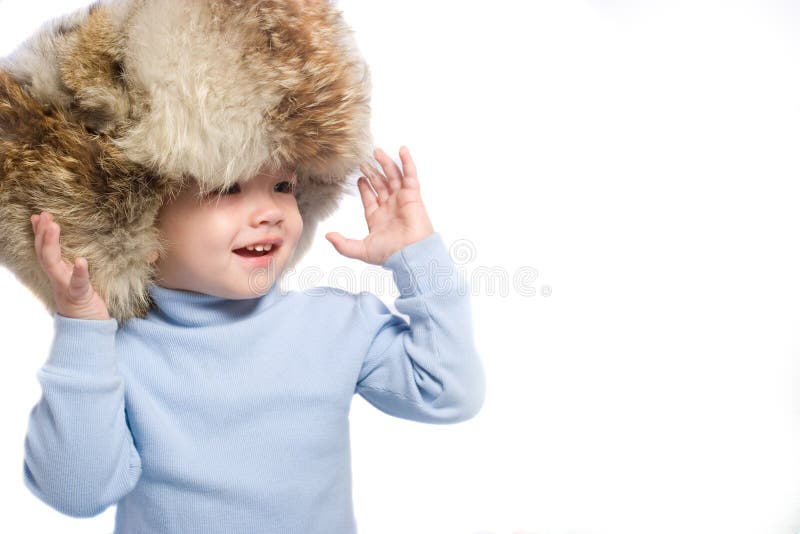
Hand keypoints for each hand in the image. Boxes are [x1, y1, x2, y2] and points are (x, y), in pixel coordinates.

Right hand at [31, 211, 110, 320]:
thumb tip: (71, 248)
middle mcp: (59, 279)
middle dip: (43, 234)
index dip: (40, 234)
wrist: (88, 329)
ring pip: (54, 265)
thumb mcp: (76, 279)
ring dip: (52, 245)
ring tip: (54, 226)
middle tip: (44, 216)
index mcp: (59, 273)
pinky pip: (78, 284)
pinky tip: (81, 261)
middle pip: (45, 254)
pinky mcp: (81, 297)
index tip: (38, 216)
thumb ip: (71, 265)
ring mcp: (67, 288)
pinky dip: (79, 273)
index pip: (45, 250)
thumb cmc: (83, 301)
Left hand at [326, 146, 434, 265]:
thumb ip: (343, 244)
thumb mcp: (361, 249)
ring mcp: (401, 199)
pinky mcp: (413, 195)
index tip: (359, 177)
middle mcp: (389, 206)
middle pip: (380, 184)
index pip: (369, 197)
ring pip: (393, 176)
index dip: (364, 186)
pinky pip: (410, 175)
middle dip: (372, 172)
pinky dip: (407, 162)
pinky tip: (402, 150)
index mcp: (377, 217)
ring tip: (377, 151)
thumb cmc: (390, 254)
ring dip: (385, 163)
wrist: (410, 254)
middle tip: (364, 160)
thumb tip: (328, 236)